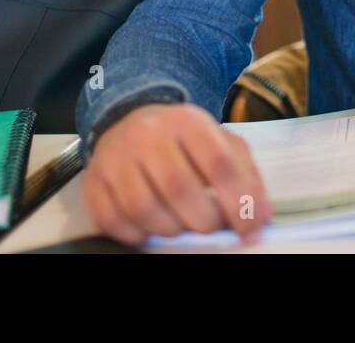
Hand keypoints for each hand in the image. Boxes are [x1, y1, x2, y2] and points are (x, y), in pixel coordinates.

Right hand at [81, 102, 273, 246]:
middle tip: (211, 226)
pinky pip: (113, 220)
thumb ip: (246, 176)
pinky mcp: (94, 181)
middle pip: (179, 188)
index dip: (238, 202)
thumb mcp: (221, 143)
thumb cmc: (184, 140)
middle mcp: (148, 134)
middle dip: (203, 220)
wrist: (132, 120)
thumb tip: (260, 217)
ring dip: (170, 229)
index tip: (248, 228)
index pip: (218, 164)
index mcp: (188, 121)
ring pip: (144, 208)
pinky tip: (151, 226)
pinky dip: (136, 234)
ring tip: (182, 224)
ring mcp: (116, 157)